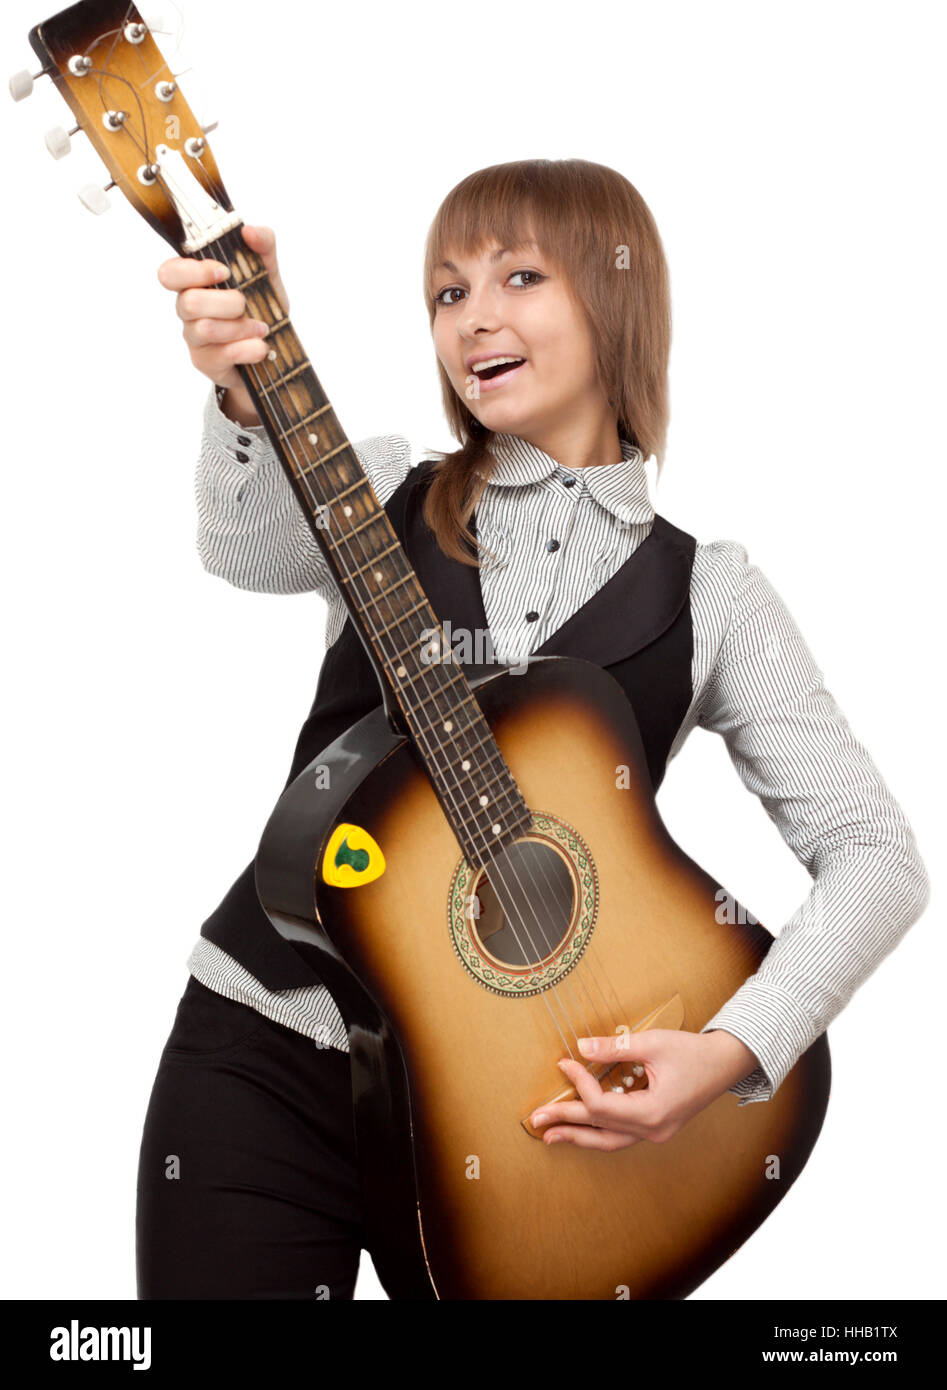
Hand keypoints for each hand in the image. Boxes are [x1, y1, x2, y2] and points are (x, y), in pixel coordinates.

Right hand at [156, 223, 288, 425]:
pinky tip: (261, 347)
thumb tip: (249, 231)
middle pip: (188, 303)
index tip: (224, 272)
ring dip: (241, 327)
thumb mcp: (268, 273)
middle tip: (246, 304)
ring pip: (206, 329)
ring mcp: (194, 337)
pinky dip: (248, 349)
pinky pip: (222, 354)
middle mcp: (188, 309)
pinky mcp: (206, 362)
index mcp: (195, 282)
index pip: (170, 272)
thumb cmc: (261, 307)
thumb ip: (263, 246)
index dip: (192, 272)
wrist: (275, 350)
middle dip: (226, 303)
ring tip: (262, 328)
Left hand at [529, 1028, 760, 1150]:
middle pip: (600, 1130)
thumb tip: (581, 1047)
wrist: (725, 1063)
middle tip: (535, 1120)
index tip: (564, 1063)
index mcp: (653, 1112)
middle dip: (566, 1124)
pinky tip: (581, 1127)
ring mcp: (656, 1133)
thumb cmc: (693, 1052)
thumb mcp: (653, 1043)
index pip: (602, 1105)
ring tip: (551, 1136)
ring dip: (579, 1137)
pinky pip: (621, 1135)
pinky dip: (598, 1130)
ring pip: (609, 1141)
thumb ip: (616, 1048)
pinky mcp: (656, 1128)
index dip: (579, 1084)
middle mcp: (653, 1130)